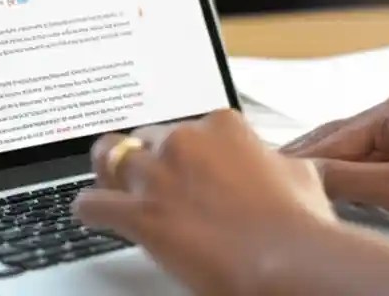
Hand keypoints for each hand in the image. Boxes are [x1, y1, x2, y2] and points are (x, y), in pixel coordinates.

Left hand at [72, 109, 338, 295]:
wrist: (287, 261)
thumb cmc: (298, 225)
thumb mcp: (299, 175)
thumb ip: (276, 162)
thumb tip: (279, 166)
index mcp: (222, 126)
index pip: (187, 127)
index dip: (184, 152)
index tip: (187, 169)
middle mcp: (184, 141)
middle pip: (145, 139)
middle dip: (148, 161)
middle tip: (155, 186)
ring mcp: (158, 175)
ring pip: (108, 157)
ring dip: (109, 174)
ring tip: (112, 188)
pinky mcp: (139, 213)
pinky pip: (92, 204)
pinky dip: (89, 210)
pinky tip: (93, 217)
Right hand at [281, 88, 388, 230]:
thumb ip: (347, 180)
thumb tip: (305, 175)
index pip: (336, 136)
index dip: (303, 158)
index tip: (274, 171)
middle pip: (349, 139)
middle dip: (317, 159)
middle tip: (278, 176)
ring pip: (368, 150)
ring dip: (343, 170)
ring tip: (307, 185)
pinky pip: (388, 157)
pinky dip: (368, 173)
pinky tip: (351, 188)